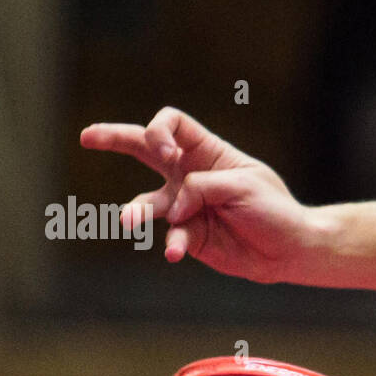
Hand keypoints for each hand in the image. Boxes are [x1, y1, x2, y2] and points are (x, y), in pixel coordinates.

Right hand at [80, 106, 308, 282]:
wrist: (288, 249)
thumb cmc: (273, 209)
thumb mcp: (244, 186)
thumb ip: (203, 187)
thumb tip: (173, 207)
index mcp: (206, 151)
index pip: (172, 124)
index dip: (159, 130)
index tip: (165, 149)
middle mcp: (189, 175)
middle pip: (143, 149)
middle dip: (113, 139)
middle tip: (87, 136)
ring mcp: (185, 207)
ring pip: (147, 203)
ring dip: (136, 211)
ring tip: (129, 221)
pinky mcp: (188, 236)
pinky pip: (171, 236)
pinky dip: (173, 243)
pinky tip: (176, 251)